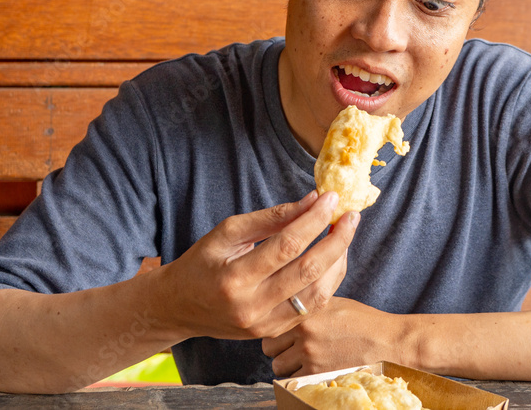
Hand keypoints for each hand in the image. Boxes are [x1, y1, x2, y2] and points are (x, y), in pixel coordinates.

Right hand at [157, 191, 357, 341]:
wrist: (180, 307)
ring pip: (317, 293)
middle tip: (351, 215)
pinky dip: (328, 281)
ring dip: (338, 261)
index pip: (287, 245)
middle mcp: (252, 306)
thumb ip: (270, 217)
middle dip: (336, 240)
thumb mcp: (227, 233)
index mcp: (235, 278)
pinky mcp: (273, 332)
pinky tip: (333, 258)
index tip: (330, 198)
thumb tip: (310, 201)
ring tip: (345, 234)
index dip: (313, 220)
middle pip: (308, 271)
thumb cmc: (201, 263)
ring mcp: (265, 325)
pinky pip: (312, 307)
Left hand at [262, 297, 405, 376]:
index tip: (280, 332)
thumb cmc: (361, 319)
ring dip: (286, 365)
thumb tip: (288, 301)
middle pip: (269, 347)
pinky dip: (299, 377)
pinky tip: (312, 369)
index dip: (273, 328)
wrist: (384, 340)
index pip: (270, 322)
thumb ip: (307, 303)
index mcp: (304, 311)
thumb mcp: (332, 301)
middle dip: (277, 348)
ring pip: (278, 367)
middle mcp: (303, 333)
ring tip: (300, 360)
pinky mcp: (318, 373)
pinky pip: (294, 380)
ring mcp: (309, 355)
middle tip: (289, 347)